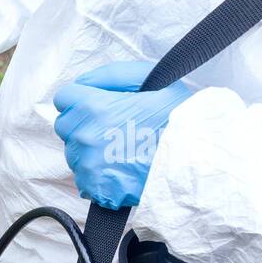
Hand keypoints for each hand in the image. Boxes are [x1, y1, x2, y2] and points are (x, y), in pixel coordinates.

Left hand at [53, 61, 193, 209]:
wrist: (196, 160)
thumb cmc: (178, 116)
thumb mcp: (152, 79)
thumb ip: (111, 75)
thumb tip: (83, 83)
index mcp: (94, 108)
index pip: (64, 97)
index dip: (81, 97)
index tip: (97, 102)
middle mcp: (85, 137)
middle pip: (65, 125)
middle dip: (83, 121)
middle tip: (113, 124)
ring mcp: (87, 165)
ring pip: (73, 151)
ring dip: (89, 146)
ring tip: (120, 146)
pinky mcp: (94, 187)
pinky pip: (83, 175)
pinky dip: (97, 170)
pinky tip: (120, 165)